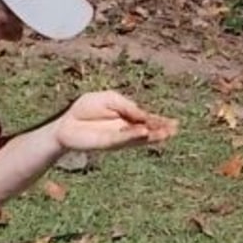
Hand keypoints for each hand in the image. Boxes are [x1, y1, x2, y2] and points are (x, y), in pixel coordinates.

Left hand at [52, 91, 179, 152]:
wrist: (67, 123)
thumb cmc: (87, 109)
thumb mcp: (110, 99)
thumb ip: (127, 106)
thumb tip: (142, 114)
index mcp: (128, 117)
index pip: (148, 120)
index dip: (161, 121)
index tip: (175, 123)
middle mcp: (126, 129)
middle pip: (147, 130)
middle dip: (161, 130)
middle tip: (175, 130)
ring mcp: (119, 137)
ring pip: (139, 137)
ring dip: (153, 135)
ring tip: (167, 133)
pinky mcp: (109, 143)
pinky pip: (124, 138)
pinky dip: (135, 135)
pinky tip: (145, 132)